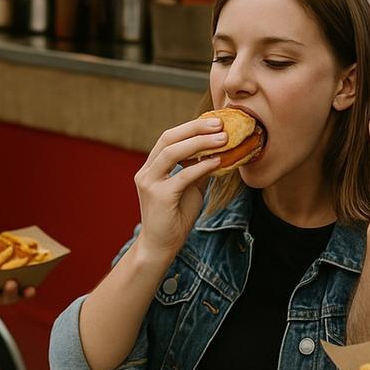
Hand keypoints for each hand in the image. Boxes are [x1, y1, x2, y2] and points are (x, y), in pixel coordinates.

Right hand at [131, 116, 226, 259]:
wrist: (161, 246)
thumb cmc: (175, 218)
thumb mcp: (190, 189)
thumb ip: (198, 170)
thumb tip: (219, 153)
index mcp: (152, 167)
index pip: (169, 138)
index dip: (191, 127)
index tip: (215, 122)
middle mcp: (147, 171)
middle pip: (168, 138)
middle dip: (195, 128)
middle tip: (220, 124)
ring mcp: (149, 183)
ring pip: (172, 152)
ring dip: (199, 142)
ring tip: (223, 139)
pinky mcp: (159, 196)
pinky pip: (182, 175)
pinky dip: (201, 166)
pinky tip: (218, 162)